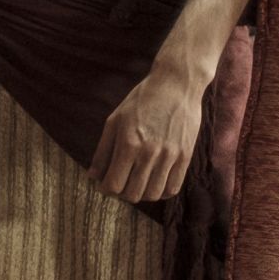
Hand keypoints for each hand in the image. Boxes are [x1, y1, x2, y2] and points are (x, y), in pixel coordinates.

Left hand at [88, 64, 203, 204]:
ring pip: (153, 194)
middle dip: (122, 193)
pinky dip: (161, 191)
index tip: (106, 184)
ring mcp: (170, 156)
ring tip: (138, 183)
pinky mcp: (185, 156)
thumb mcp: (115, 120)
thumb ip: (103, 150)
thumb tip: (93, 176)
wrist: (176, 85)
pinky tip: (155, 182)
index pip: (114, 184)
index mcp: (128, 143)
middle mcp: (149, 153)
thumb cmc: (142, 100)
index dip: (106, 189)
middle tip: (121, 183)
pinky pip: (173, 188)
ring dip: (142, 194)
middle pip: (133, 194)